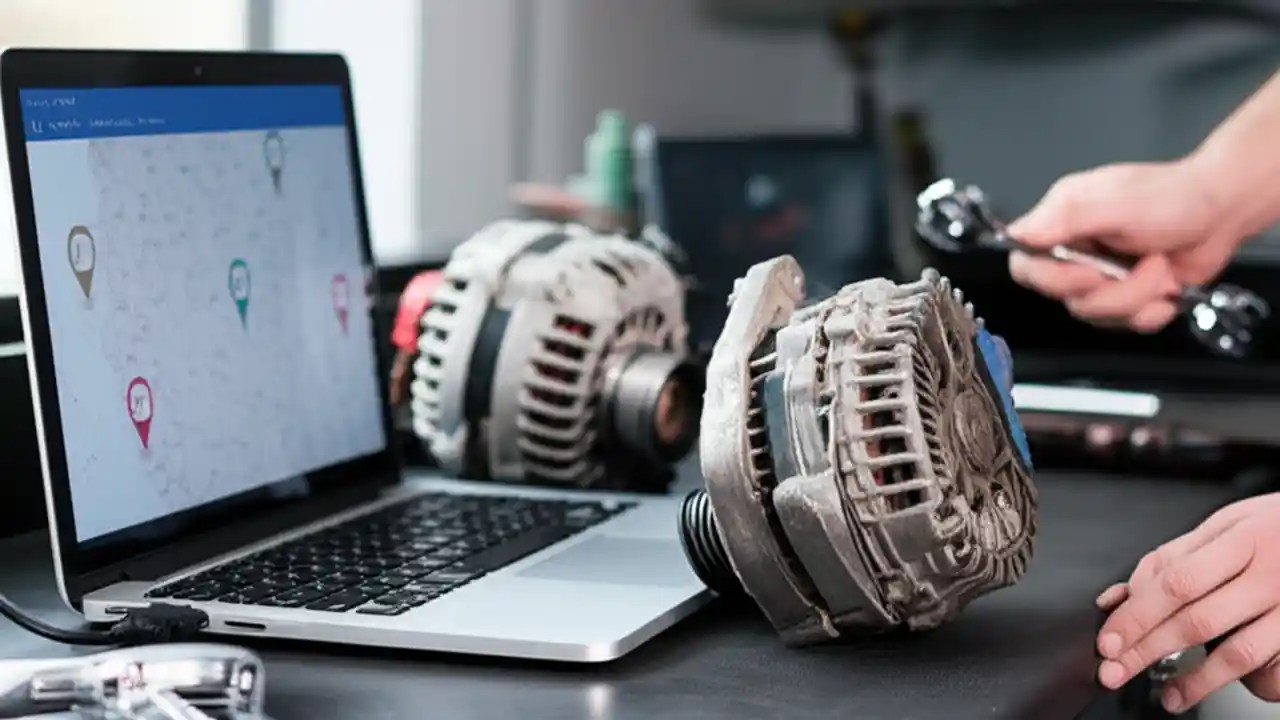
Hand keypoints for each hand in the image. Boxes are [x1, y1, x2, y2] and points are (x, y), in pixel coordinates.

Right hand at [1006, 158, 1242, 332]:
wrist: (1223, 212)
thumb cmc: (1173, 197)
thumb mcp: (1115, 201)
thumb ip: (1066, 219)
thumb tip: (1020, 234)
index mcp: (1062, 222)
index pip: (1025, 264)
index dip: (1049, 278)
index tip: (1086, 273)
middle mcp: (1076, 252)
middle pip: (1064, 297)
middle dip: (1110, 290)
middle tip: (1140, 264)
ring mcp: (1101, 279)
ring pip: (1096, 315)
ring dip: (1138, 296)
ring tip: (1160, 266)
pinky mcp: (1127, 299)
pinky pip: (1125, 325)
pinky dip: (1152, 311)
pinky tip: (1167, 287)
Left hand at [1093, 493, 1279, 712]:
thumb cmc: (1272, 530)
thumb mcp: (1224, 526)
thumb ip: (1172, 559)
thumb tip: (1120, 597)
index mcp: (1242, 540)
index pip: (1176, 583)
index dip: (1136, 616)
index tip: (1108, 640)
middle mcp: (1270, 576)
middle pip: (1198, 621)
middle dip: (1148, 650)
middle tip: (1115, 670)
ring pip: (1238, 654)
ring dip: (1195, 680)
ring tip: (1168, 694)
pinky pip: (1273, 670)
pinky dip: (1248, 683)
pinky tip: (1221, 684)